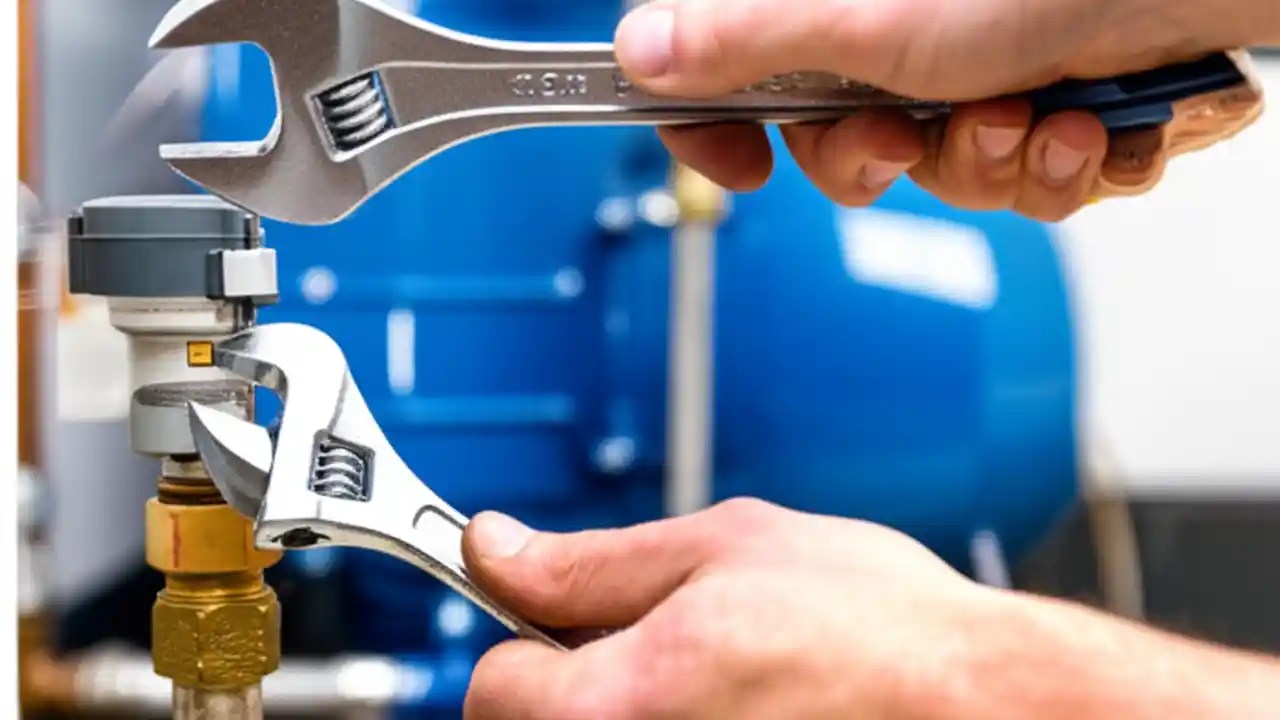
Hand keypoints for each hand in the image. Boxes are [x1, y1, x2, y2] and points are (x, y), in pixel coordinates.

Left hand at [463, 499, 987, 718]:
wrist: (981, 702)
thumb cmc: (877, 629)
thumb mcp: (721, 548)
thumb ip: (588, 561)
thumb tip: (497, 547)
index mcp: (615, 707)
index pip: (489, 690)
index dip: (525, 636)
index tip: (561, 614)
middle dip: (577, 675)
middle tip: (661, 638)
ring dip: (633, 703)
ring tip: (718, 674)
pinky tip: (742, 707)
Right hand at [612, 0, 1268, 219]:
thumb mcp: (872, 22)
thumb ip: (746, 40)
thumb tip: (636, 50)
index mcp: (832, 6)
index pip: (724, 68)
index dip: (713, 129)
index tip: (737, 166)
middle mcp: (894, 33)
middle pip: (829, 146)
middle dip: (885, 162)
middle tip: (915, 131)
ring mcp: (968, 69)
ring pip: (933, 177)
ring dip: (987, 169)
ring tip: (1029, 117)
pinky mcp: (1036, 102)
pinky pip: (1011, 185)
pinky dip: (1050, 173)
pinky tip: (1079, 130)